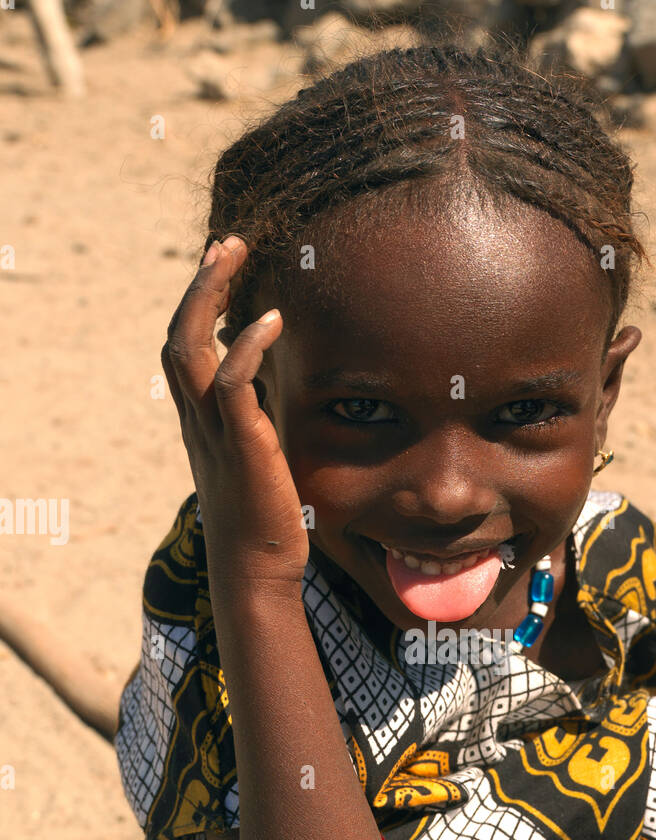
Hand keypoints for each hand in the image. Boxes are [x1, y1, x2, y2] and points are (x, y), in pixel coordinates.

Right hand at [161, 236, 307, 594]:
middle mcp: (197, 422)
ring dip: (209, 296)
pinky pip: (232, 386)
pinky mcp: (242, 446)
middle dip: (199, 285)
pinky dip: (246, 346)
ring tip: (234, 256)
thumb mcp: (257, 463)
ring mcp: (214, 433)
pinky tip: (271, 319)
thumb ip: (255, 426)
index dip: (196, 303)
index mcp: (199, 424)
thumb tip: (272, 395)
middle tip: (227, 243)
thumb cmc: (264, 525)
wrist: (255, 573)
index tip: (220, 265)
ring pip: (189, 350)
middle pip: (176, 338)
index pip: (183, 350)